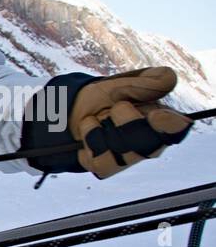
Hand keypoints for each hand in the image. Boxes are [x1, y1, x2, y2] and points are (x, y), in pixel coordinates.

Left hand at [26, 67, 192, 177]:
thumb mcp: (122, 84)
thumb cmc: (100, 97)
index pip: (177, 128)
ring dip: (103, 130)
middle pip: (146, 143)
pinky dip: (90, 140)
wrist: (69, 111)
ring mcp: (128, 158)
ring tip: (98, 120)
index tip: (156, 115)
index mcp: (160, 120)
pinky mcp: (107, 168)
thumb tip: (170, 78)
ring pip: (122, 152)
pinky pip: (101, 161)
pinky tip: (88, 133)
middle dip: (125, 121)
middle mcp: (149, 143)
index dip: (170, 125)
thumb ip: (147, 82)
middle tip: (114, 109)